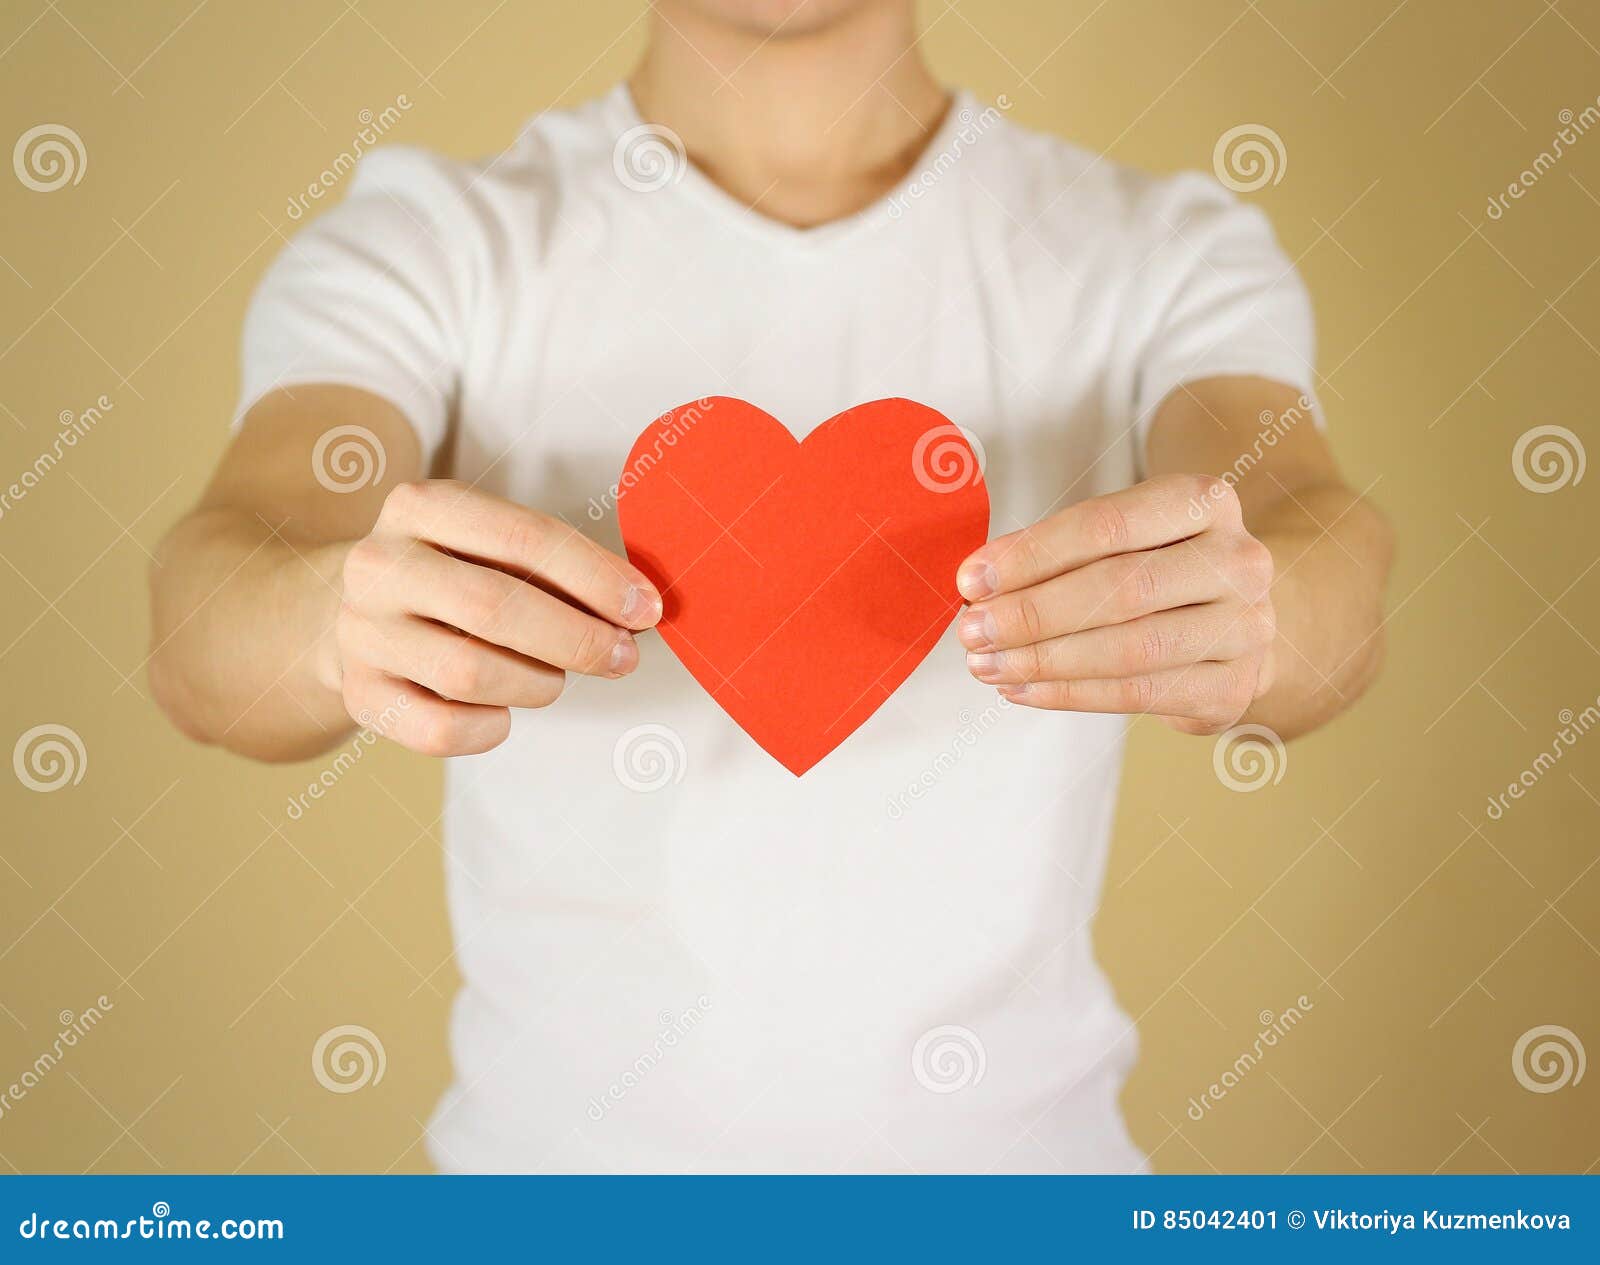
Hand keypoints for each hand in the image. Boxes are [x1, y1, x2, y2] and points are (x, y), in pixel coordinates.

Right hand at [330, 480, 661, 755]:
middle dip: (579, 639)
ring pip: (470, 673)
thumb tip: (638, 608)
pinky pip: (440, 729)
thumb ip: (557, 568)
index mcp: (421, 505)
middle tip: (623, 656)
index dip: (596, 577)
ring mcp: (361, 631)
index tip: (646, 608)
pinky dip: (490, 728)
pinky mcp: (359, 694)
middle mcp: (380, 564)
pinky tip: (502, 712)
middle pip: (496, 607)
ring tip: (553, 679)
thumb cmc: (450, 576)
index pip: (524, 536)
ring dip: (538, 684)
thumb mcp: (490, 546)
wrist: (348, 611)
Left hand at [955, 474, 1276, 734]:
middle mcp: (1237, 560)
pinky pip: (1138, 693)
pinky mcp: (1233, 686)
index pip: (1107, 524)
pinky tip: (1023, 689)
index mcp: (1205, 501)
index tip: (973, 580)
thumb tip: (980, 582)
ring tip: (987, 665)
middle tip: (973, 631)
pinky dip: (1069, 694)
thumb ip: (1058, 551)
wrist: (1233, 626)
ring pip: (1130, 648)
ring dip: (1044, 660)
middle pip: (1119, 588)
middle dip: (1033, 613)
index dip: (1033, 554)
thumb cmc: (1159, 570)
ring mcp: (1245, 626)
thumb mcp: (1123, 539)